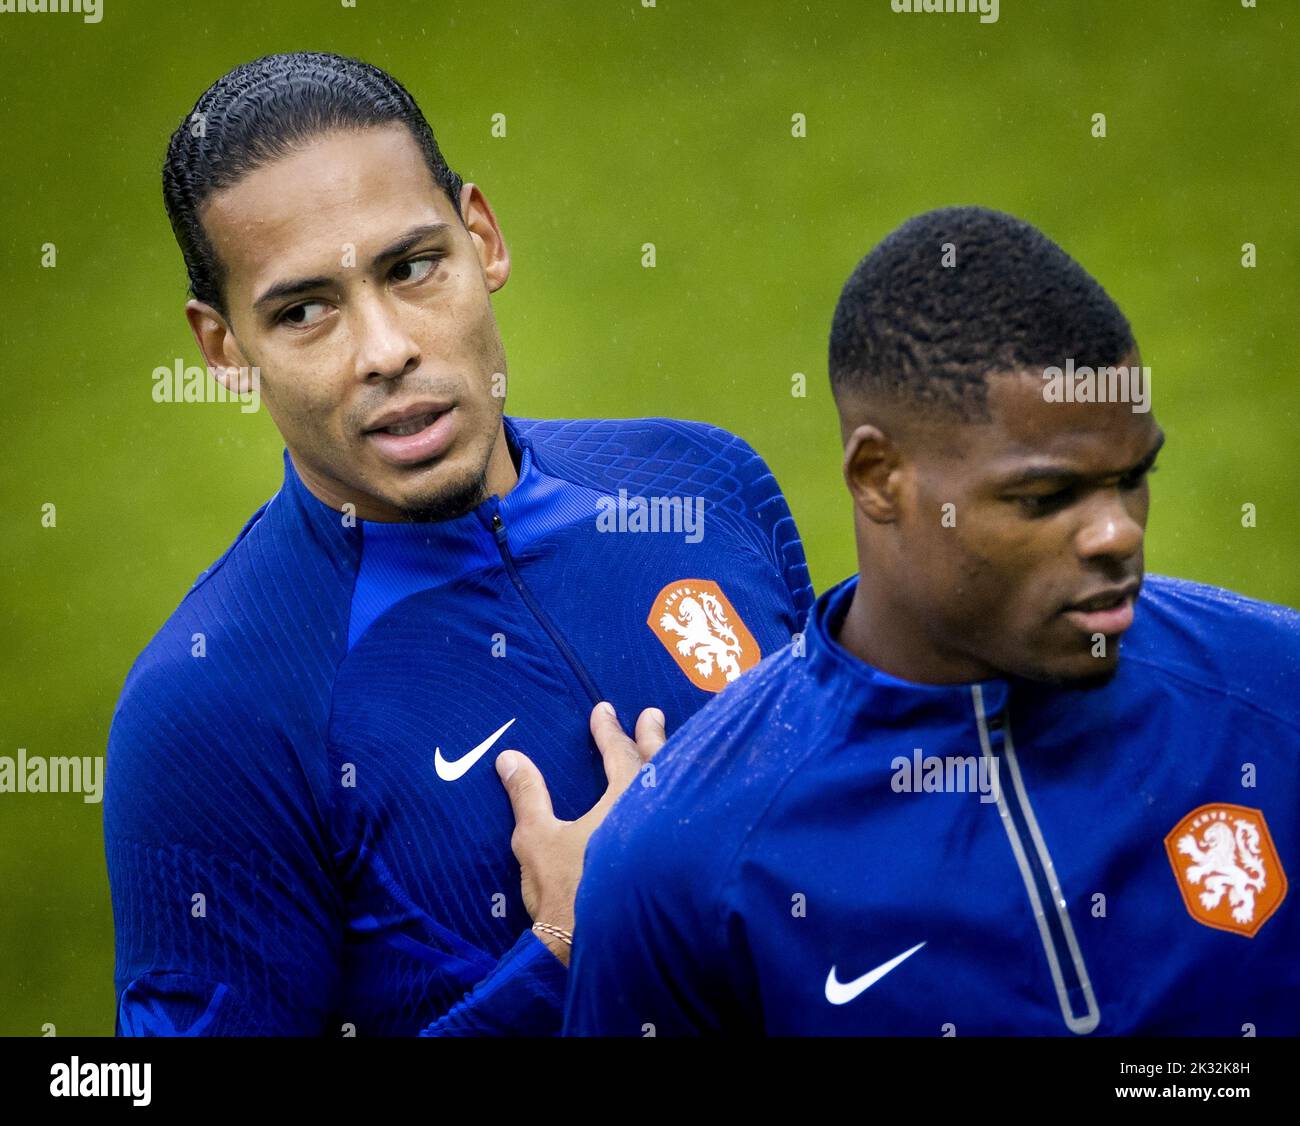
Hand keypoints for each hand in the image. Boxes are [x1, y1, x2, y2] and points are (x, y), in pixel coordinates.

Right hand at [496, 701, 666, 964]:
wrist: (606, 953)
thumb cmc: (570, 895)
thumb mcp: (538, 842)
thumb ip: (528, 796)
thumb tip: (509, 757)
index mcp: (625, 800)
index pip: (620, 754)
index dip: (609, 731)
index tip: (604, 709)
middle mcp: (660, 813)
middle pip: (662, 764)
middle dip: (653, 736)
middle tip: (651, 714)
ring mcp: (678, 841)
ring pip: (686, 789)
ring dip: (677, 765)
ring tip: (676, 750)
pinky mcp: (687, 869)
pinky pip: (695, 819)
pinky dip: (691, 801)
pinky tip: (688, 807)